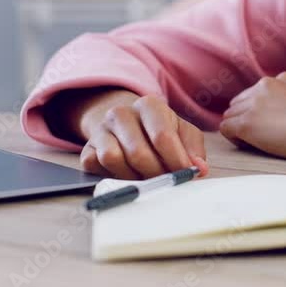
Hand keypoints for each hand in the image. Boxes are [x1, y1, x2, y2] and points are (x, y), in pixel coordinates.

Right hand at [55, 90, 207, 179]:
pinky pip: (97, 167)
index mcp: (149, 105)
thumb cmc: (160, 130)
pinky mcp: (86, 149)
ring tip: (147, 177)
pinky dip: (114, 176)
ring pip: (113, 159)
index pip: (161, 135)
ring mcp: (100, 130)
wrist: (127, 124)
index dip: (176, 159)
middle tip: (167, 181)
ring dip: (133, 176)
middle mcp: (120, 113)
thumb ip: (193, 149)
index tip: (185, 174)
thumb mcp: (183, 132)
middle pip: (138, 152)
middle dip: (156, 173)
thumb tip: (198, 169)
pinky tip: (127, 174)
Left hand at [220, 72, 285, 160]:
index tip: (269, 123)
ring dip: (240, 128)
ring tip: (256, 140)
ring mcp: (253, 104)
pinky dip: (234, 137)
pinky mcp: (246, 123)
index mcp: (279, 79)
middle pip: (240, 102)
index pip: (256, 93)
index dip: (259, 110)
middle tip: (261, 134)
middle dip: (246, 117)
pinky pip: (226, 128)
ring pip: (231, 115)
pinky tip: (248, 144)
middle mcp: (263, 85)